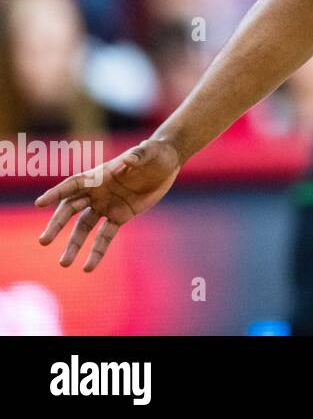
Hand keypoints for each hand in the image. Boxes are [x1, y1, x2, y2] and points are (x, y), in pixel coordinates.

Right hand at [35, 139, 181, 270]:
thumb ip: (139, 155)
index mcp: (99, 175)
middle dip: (57, 225)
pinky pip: (105, 236)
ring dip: (74, 244)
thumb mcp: (149, 151)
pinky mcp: (120, 216)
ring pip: (84, 227)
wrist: (167, 163)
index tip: (40, 203)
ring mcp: (106, 205)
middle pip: (71, 209)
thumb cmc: (155, 152)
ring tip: (64, 263)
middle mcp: (97, 192)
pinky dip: (97, 251)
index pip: (73, 185)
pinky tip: (88, 267)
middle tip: (44, 241)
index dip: (56, 193)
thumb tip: (129, 159)